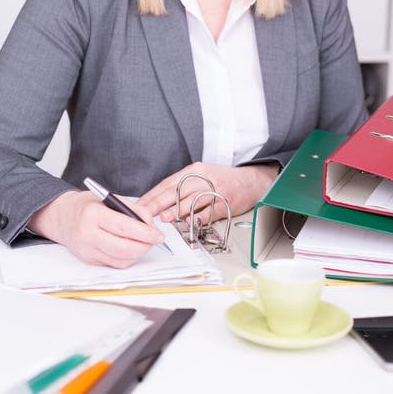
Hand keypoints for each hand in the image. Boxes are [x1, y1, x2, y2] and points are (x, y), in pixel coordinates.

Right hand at [28, 190, 165, 268]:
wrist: (61, 217)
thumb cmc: (87, 205)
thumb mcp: (109, 198)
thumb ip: (131, 209)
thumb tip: (150, 223)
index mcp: (93, 214)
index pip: (124, 227)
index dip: (145, 233)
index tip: (158, 233)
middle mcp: (88, 234)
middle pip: (124, 248)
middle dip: (145, 246)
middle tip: (155, 239)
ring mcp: (87, 250)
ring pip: (121, 260)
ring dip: (138, 253)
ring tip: (144, 242)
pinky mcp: (89, 261)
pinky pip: (114, 264)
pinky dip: (127, 257)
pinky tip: (131, 247)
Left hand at [137, 162, 279, 223]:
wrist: (252, 181)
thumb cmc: (223, 180)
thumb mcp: (202, 176)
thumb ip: (183, 187)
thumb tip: (159, 202)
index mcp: (194, 171)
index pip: (168, 183)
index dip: (152, 195)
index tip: (140, 206)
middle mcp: (203, 178)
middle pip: (176, 191)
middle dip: (158, 203)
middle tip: (146, 213)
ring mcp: (215, 190)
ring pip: (191, 200)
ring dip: (176, 210)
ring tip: (164, 218)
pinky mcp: (226, 202)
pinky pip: (209, 211)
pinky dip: (199, 217)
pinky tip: (189, 223)